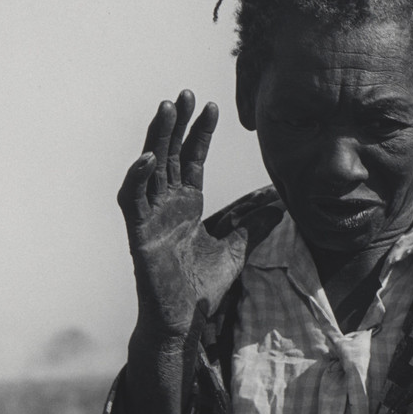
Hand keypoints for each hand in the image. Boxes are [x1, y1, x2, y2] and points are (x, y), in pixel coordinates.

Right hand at [118, 90, 247, 341]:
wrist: (184, 319)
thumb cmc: (201, 288)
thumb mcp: (237, 250)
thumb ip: (254, 226)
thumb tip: (280, 206)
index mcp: (186, 205)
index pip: (191, 159)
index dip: (200, 132)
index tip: (213, 105)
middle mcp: (166, 205)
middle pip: (169, 154)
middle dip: (176, 123)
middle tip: (185, 93)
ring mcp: (150, 216)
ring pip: (149, 167)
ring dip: (156, 137)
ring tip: (167, 108)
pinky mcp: (138, 233)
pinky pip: (132, 199)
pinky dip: (137, 177)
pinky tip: (148, 157)